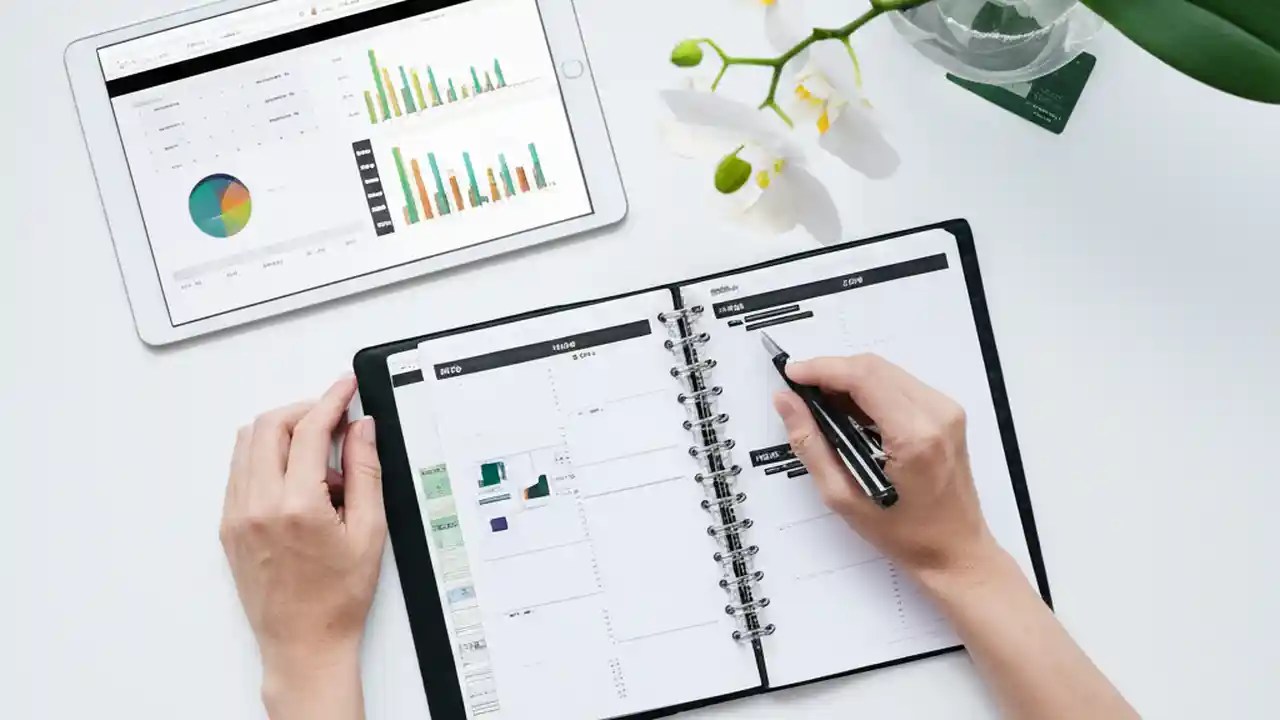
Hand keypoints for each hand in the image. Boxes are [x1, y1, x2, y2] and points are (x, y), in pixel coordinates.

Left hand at [220, 376, 385, 718]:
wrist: (304, 643)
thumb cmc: (339, 598)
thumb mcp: (369, 532)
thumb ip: (366, 472)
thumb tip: (363, 428)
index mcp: (296, 507)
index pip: (309, 430)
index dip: (332, 400)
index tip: (346, 387)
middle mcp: (258, 506)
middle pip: (270, 425)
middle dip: (305, 410)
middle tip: (336, 419)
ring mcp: (236, 515)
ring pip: (249, 443)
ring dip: (284, 433)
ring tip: (321, 459)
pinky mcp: (228, 525)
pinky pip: (241, 470)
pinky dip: (269, 458)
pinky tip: (300, 481)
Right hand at [773, 354, 996, 578]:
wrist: (956, 551)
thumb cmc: (907, 536)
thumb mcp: (844, 497)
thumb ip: (810, 444)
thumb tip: (787, 403)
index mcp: (914, 437)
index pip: (862, 378)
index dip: (821, 369)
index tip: (792, 376)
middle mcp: (937, 415)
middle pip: (873, 367)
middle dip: (831, 372)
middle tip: (801, 394)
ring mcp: (947, 411)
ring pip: (886, 371)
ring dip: (850, 381)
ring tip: (823, 408)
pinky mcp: (947, 414)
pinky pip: (901, 385)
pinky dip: (870, 391)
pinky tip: (852, 415)